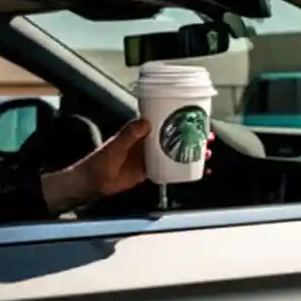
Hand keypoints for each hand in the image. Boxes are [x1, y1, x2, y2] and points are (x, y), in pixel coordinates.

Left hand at [41, 117, 214, 213]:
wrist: (91, 184)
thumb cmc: (98, 162)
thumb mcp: (115, 146)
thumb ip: (129, 134)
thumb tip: (145, 122)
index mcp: (139, 131)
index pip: (164, 120)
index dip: (181, 118)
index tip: (196, 117)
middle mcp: (147, 141)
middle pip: (176, 136)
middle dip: (193, 135)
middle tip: (209, 136)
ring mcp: (150, 156)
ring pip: (176, 151)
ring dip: (192, 152)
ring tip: (207, 153)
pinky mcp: (149, 171)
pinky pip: (170, 168)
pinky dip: (184, 169)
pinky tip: (197, 171)